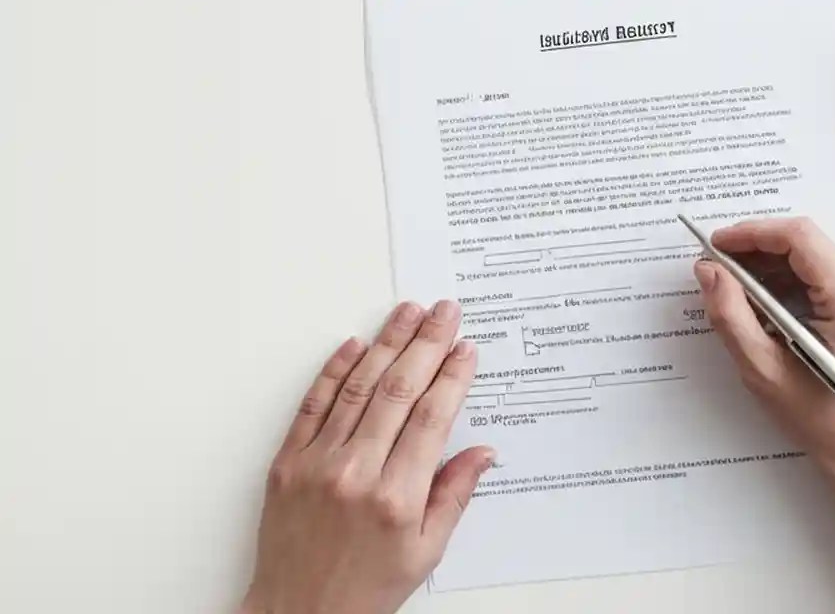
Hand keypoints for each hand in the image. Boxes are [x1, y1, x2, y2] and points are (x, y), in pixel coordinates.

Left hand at [241, 301, 492, 613]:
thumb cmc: (363, 590)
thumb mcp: (425, 553)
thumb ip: (454, 496)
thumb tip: (482, 453)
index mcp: (397, 497)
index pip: (433, 418)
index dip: (452, 376)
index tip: (466, 350)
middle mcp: (356, 473)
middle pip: (399, 390)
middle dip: (426, 343)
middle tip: (444, 313)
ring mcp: (317, 464)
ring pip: (357, 387)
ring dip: (386, 343)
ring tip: (406, 313)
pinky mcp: (286, 463)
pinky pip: (313, 405)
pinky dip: (333, 370)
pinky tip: (354, 345)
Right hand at [694, 217, 834, 479]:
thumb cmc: (820, 419)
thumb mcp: (763, 370)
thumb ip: (731, 315)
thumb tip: (709, 269)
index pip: (800, 238)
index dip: (752, 233)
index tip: (716, 245)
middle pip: (807, 243)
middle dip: (758, 251)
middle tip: (717, 270)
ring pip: (814, 255)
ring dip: (773, 265)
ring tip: (738, 290)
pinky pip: (826, 271)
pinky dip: (792, 279)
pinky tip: (768, 302)